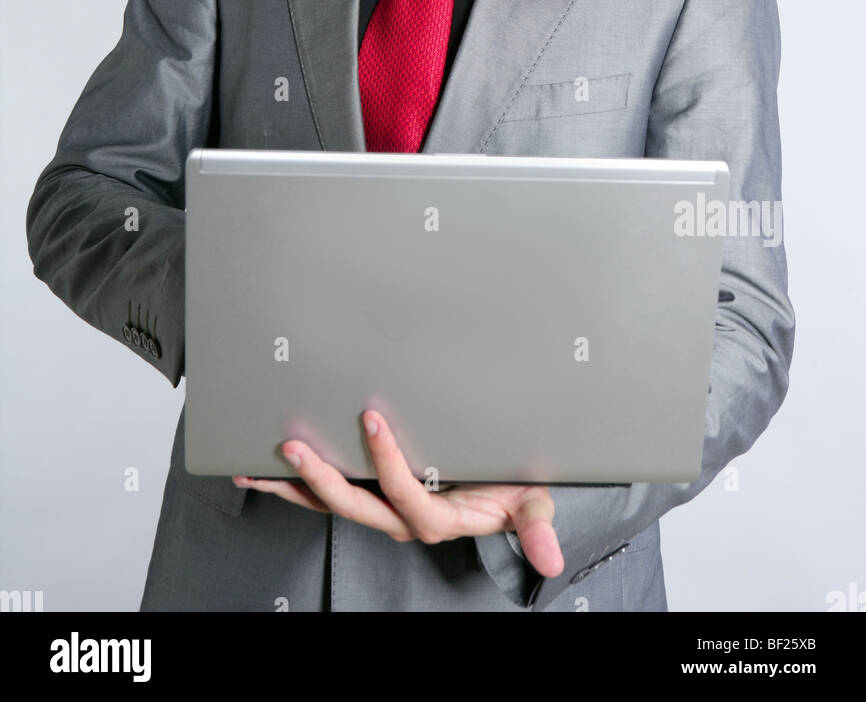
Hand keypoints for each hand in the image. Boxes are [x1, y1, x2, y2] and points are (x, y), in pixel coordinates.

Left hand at [233, 408, 564, 578]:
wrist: (502, 491)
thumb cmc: (513, 489)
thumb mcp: (531, 503)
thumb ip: (535, 527)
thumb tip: (551, 559)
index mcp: (437, 518)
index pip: (405, 492)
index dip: (386, 461)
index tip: (371, 418)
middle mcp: (402, 517)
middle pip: (354, 503)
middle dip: (320, 476)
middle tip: (293, 445)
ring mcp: (382, 508)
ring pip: (331, 502)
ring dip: (294, 485)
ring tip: (260, 464)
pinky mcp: (371, 495)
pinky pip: (326, 494)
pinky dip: (294, 484)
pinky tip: (265, 471)